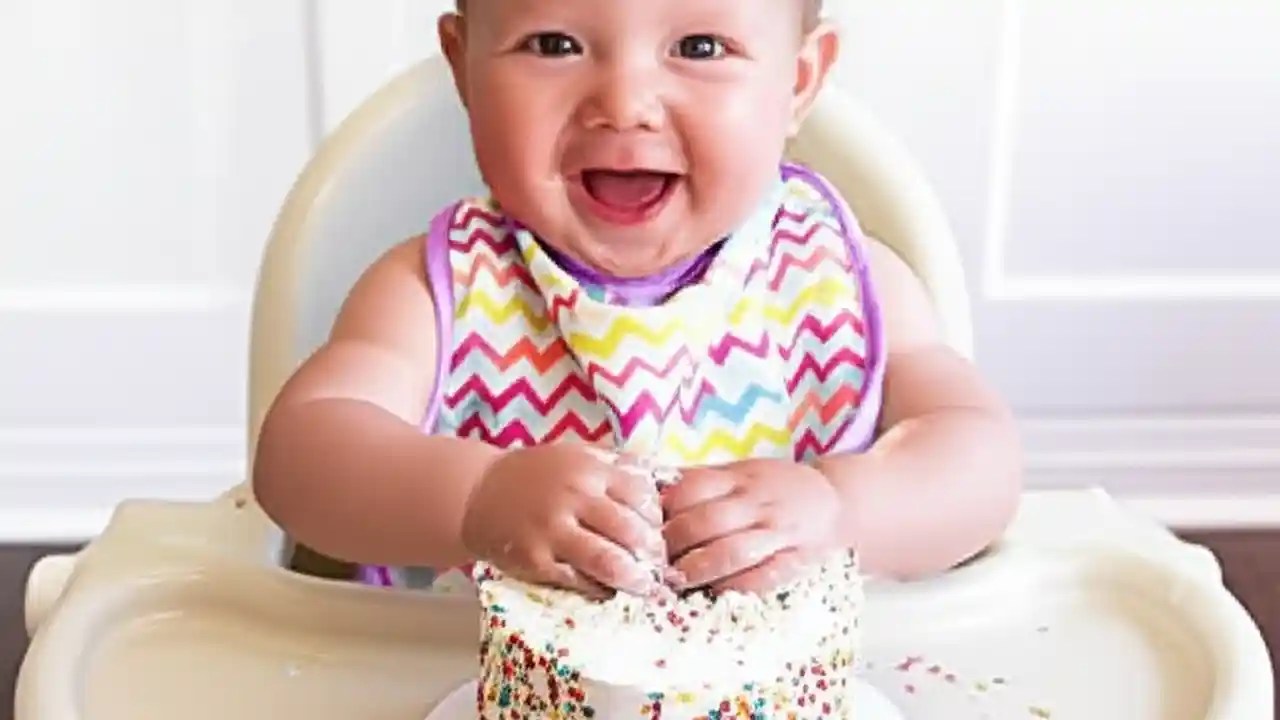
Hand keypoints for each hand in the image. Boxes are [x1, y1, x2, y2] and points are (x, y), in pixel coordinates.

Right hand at [461, 444, 665, 598]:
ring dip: (633, 578)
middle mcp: (572, 497)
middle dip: (652, 553)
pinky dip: (599, 589)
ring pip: (608, 561)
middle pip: (631, 531)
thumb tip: (661, 481)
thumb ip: (616, 465)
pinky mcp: (536, 560)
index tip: (660, 532)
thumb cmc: (536, 475)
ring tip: (644, 586)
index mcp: (588, 470)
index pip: (642, 496)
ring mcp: (552, 531)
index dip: (657, 518)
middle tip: (659, 565)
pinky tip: (608, 590)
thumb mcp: (576, 455)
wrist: (479, 493)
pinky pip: (578, 581)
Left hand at [661, 458, 844, 593]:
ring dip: (698, 570)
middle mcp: (756, 502)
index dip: (662, 510)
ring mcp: (777, 532)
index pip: (691, 489)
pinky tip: (714, 592)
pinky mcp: (794, 560)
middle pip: (704, 522)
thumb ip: (702, 482)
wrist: (835, 501)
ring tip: (675, 582)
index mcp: (738, 478)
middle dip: (672, 546)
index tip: (643, 527)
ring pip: (731, 552)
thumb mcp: (741, 472)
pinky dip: (735, 586)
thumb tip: (651, 491)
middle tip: (651, 562)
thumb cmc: (775, 487)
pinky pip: (762, 577)